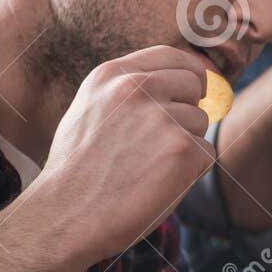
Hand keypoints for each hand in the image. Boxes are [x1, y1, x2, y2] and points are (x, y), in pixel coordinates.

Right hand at [35, 45, 214, 265]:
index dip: (190, 72)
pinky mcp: (182, 148)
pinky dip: (191, 171)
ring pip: (201, 122)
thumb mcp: (91, 112)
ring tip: (148, 167)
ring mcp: (162, 117)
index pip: (172, 56)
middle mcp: (137, 88)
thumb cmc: (78, 171)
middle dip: (188, 110)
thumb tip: (182, 83)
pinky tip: (157, 183)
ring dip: (186, 145)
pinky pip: (206, 153)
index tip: (195, 88)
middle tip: (162, 142)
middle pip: (194, 84)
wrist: (65, 215)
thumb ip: (129, 94)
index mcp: (111, 75)